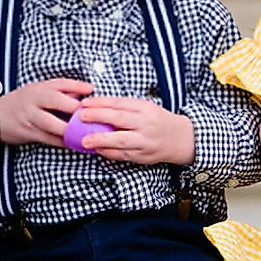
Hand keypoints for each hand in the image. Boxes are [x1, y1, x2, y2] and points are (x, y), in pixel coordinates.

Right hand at [0, 79, 92, 146]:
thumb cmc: (26, 102)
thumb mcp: (40, 91)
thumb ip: (62, 90)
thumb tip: (87, 90)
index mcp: (40, 88)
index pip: (59, 83)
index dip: (76, 85)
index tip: (90, 89)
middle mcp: (34, 99)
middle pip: (54, 100)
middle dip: (72, 107)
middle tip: (89, 114)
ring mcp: (29, 116)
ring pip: (50, 123)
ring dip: (68, 129)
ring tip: (84, 133)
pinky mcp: (27, 132)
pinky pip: (47, 138)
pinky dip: (61, 141)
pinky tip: (74, 143)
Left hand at [69, 97, 194, 164]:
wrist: (180, 138)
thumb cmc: (156, 120)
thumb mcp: (144, 107)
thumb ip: (123, 107)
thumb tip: (95, 106)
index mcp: (144, 108)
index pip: (120, 103)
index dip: (100, 103)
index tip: (84, 103)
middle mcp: (146, 124)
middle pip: (120, 119)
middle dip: (99, 118)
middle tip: (80, 118)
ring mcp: (145, 142)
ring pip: (121, 141)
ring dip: (101, 141)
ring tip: (85, 141)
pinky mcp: (144, 157)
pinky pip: (123, 155)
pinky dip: (109, 153)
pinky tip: (98, 150)